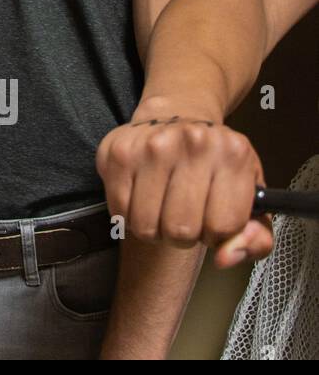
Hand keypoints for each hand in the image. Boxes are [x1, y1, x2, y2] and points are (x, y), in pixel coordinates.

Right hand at [96, 114, 273, 266]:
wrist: (176, 115)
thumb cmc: (214, 163)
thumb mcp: (250, 197)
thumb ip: (255, 239)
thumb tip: (225, 258)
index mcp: (234, 155)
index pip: (223, 227)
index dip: (216, 234)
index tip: (211, 219)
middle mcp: (194, 143)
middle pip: (181, 230)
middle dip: (182, 236)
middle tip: (183, 217)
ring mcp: (153, 145)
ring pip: (146, 226)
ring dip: (153, 228)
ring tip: (161, 209)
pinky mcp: (119, 152)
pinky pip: (119, 210)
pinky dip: (128, 215)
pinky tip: (140, 199)